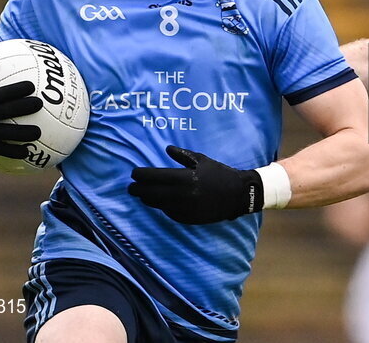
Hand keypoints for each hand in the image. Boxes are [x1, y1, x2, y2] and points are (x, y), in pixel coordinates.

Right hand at [0, 57, 42, 157]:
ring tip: (38, 133)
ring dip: (24, 134)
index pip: (4, 93)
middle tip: (41, 104)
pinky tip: (26, 154)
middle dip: (27, 108)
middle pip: (10, 111)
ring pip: (7, 133)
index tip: (32, 86)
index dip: (19, 89)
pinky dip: (12, 152)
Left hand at [128, 145, 262, 224]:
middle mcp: (181, 194)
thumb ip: (183, 155)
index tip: (133, 174)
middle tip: (131, 187)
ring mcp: (183, 208)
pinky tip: (159, 202)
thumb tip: (167, 149)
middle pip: (151, 193)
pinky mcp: (187, 218)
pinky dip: (161, 207)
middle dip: (138, 189)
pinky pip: (168, 212)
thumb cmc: (219, 173)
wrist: (237, 195)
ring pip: (157, 204)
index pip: (154, 177)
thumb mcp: (202, 160)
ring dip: (147, 199)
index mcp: (184, 177)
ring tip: (142, 195)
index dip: (141, 175)